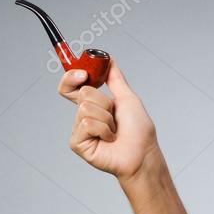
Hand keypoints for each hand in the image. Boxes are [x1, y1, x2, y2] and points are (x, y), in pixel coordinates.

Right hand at [58, 57, 162, 183]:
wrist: (142, 153)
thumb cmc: (138, 131)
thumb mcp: (127, 98)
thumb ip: (115, 78)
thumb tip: (109, 60)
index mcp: (92, 105)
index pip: (71, 86)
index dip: (71, 77)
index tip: (83, 73)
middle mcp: (83, 116)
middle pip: (83, 93)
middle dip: (104, 102)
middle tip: (114, 116)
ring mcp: (79, 130)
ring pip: (86, 108)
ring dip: (107, 118)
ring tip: (114, 131)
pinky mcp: (77, 143)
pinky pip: (87, 124)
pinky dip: (103, 130)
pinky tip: (109, 140)